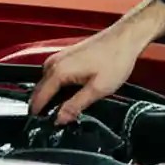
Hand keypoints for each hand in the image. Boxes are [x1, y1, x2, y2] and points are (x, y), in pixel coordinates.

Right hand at [28, 0, 164, 123]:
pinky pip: (54, 76)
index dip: (40, 116)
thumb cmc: (116, 59)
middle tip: (60, 121)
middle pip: (40, 91)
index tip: (45, 127)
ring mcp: (59, 57)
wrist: (126, 37)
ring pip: (47, 84)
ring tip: (68, 109)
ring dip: (53, 97)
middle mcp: (54, 63)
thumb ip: (75, 105)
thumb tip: (59, 119)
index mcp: (58, 71)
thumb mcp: (98, 89)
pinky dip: (59, 87)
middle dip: (46, 107)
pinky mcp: (66, 56)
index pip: (39, 99)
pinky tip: (73, 93)